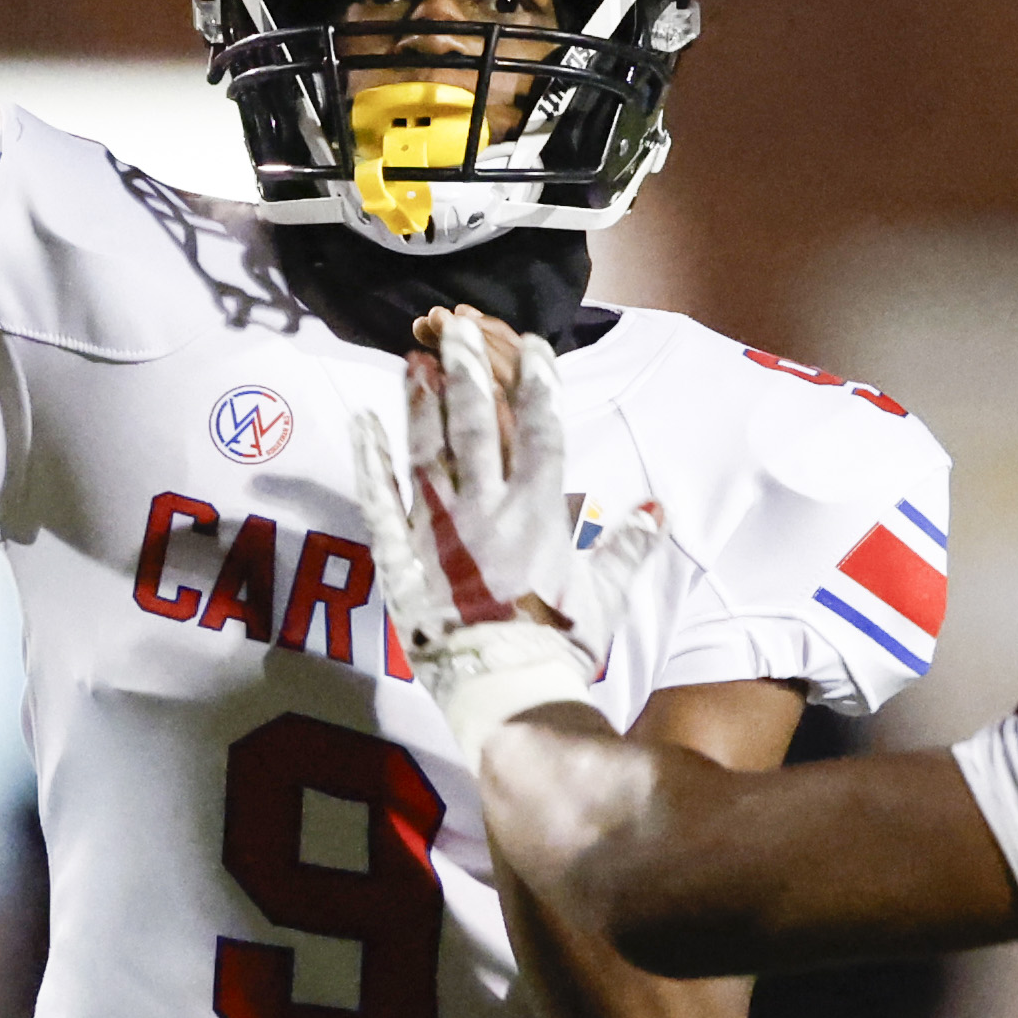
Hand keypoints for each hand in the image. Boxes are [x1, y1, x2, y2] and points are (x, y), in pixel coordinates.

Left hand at [352, 306, 660, 758]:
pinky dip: (370, 460)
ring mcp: (438, 528)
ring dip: (421, 400)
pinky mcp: (401, 556)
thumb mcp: (604, 596)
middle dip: (468, 369)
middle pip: (475, 423)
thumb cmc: (558, 645)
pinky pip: (380, 500)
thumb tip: (654, 511)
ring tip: (415, 358)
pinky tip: (363, 423)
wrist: (505, 690)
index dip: (538, 383)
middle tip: (459, 327)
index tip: (534, 346)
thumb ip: (628, 547)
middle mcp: (486, 507)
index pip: (540, 429)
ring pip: (427, 449)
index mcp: (538, 511)